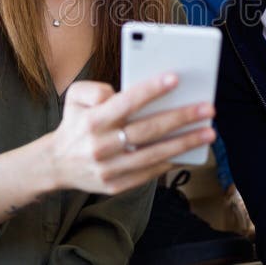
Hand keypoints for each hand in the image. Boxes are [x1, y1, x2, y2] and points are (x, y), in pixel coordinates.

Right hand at [49, 73, 215, 194]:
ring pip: (154, 154)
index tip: (176, 78)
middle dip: (181, 118)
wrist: (56, 163)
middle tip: (208, 108)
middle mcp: (101, 146)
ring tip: (209, 132)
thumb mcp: (74, 97)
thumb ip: (96, 88)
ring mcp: (109, 169)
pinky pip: (149, 173)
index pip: (126, 102)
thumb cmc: (76, 123)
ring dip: (185, 143)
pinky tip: (189, 151)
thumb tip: (125, 92)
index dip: (151, 90)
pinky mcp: (116, 186)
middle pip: (148, 130)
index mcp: (92, 120)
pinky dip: (170, 162)